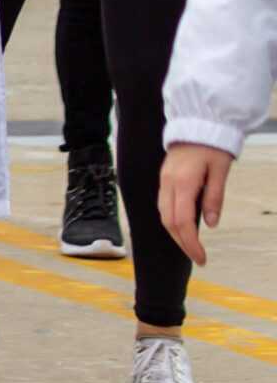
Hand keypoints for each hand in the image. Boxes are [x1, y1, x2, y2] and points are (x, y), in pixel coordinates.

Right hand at [160, 142, 234, 266]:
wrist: (196, 124)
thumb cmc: (212, 146)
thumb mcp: (220, 171)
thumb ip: (214, 198)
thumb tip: (210, 224)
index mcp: (183, 182)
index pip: (182, 221)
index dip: (190, 243)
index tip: (201, 258)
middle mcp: (168, 183)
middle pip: (168, 221)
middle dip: (182, 242)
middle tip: (198, 257)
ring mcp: (163, 180)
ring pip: (162, 214)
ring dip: (175, 233)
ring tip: (190, 245)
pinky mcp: (163, 178)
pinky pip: (162, 205)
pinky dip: (171, 220)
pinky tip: (182, 227)